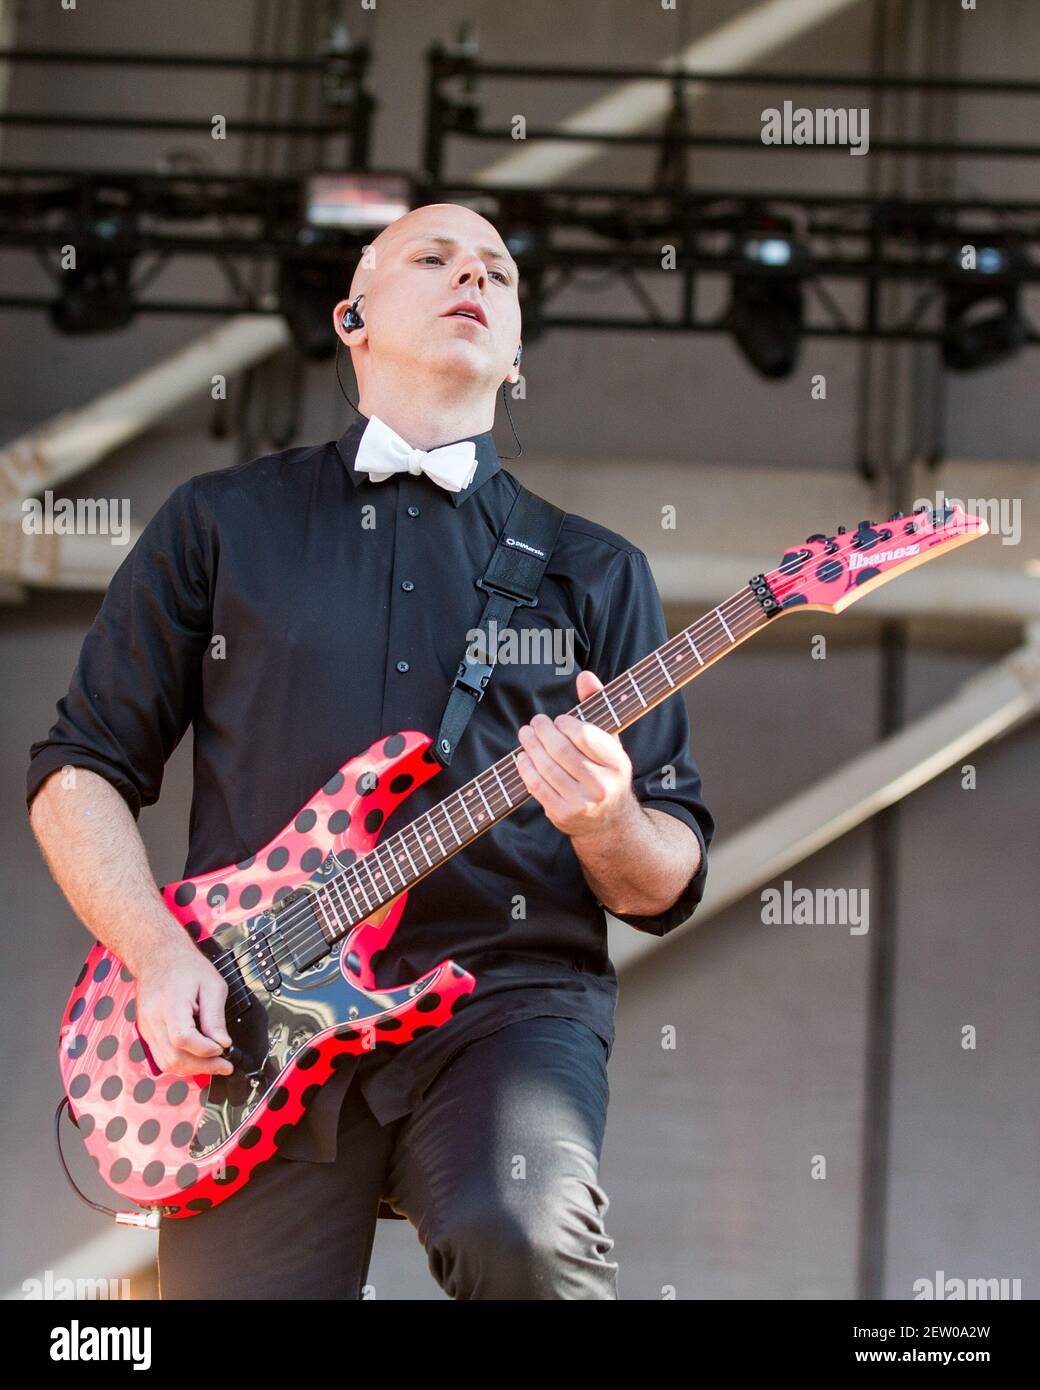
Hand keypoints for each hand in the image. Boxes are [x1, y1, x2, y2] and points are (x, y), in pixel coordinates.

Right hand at [135, 939, 233, 1077]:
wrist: (158, 956)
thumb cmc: (186, 966)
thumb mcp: (212, 985)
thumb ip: (215, 1016)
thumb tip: (222, 1044)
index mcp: (170, 1003)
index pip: (183, 1038)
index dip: (205, 1049)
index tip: (224, 1049)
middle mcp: (153, 1019)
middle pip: (173, 1057)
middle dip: (202, 1067)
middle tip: (225, 1065)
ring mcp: (146, 1028)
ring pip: (166, 1062)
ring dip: (192, 1069)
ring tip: (214, 1063)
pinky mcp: (146, 1032)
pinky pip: (161, 1057)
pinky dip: (181, 1062)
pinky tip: (197, 1057)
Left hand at [515, 669, 638, 839]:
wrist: (609, 824)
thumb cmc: (606, 774)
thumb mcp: (611, 743)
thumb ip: (599, 707)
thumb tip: (585, 676)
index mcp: (617, 764)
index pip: (585, 735)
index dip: (566, 724)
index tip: (559, 720)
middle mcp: (602, 785)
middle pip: (561, 750)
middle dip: (543, 732)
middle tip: (535, 723)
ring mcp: (582, 802)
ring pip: (546, 767)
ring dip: (530, 747)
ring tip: (525, 734)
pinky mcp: (562, 814)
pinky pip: (537, 786)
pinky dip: (526, 768)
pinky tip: (523, 757)